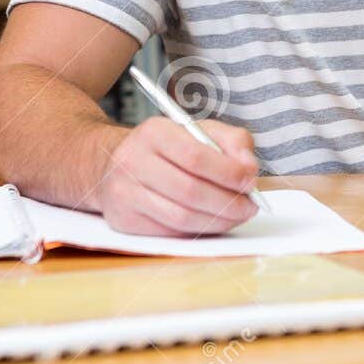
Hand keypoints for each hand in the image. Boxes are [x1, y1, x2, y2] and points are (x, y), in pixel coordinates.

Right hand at [96, 116, 260, 235]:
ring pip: (180, 217)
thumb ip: (232, 141)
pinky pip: (168, 232)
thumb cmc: (167, 148)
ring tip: (236, 216)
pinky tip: (211, 222)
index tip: (251, 181)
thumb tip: (248, 169)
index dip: (228, 173)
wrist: (113, 162)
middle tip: (250, 206)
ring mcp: (124, 193)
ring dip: (217, 221)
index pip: (196, 156)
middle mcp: (132, 160)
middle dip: (227, 203)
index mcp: (154, 132)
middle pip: (190, 191)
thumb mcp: (199, 131)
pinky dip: (197, 231)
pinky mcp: (122, 219)